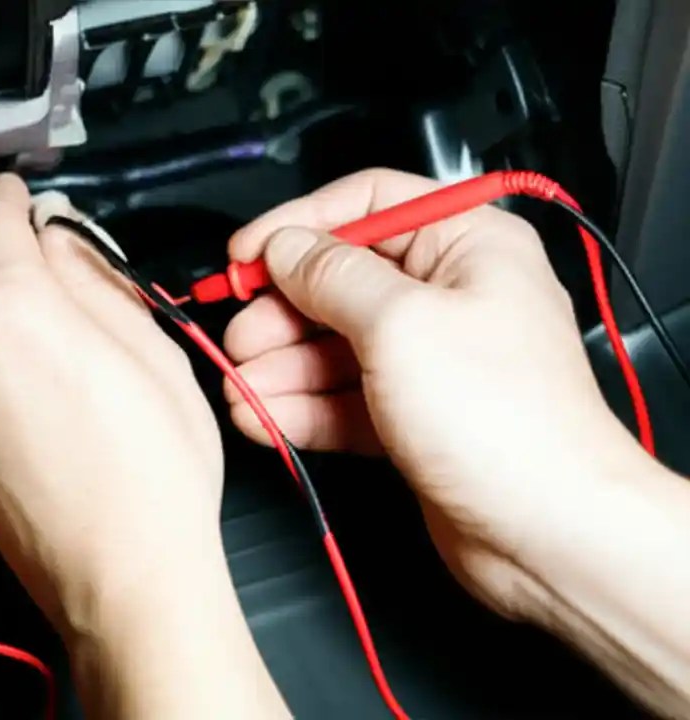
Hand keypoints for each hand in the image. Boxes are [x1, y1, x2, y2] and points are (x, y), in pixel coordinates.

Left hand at [0, 175, 286, 717]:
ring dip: (13, 326)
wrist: (122, 580)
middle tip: (81, 298)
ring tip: (78, 371)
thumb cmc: (149, 478)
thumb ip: (90, 276)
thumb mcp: (147, 348)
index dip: (7, 197)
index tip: (20, 195)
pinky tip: (53, 404)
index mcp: (9, 312)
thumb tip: (60, 237)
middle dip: (23, 272)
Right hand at [222, 168, 646, 616]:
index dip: (299, 225)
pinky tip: (260, 417)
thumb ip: (330, 276)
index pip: (368, 204)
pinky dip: (300, 407)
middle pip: (340, 281)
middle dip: (281, 311)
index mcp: (469, 245)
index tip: (245, 255)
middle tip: (238, 336)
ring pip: (334, 345)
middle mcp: (452, 295)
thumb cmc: (506, 422)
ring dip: (279, 367)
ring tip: (239, 388)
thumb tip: (286, 247)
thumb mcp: (399, 323)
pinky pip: (342, 398)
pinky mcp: (413, 418)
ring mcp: (431, 360)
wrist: (548, 532)